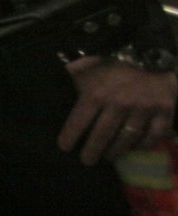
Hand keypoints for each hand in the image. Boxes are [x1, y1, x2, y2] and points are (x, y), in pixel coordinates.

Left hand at [58, 56, 176, 164]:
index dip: (70, 135)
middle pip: (102, 135)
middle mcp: (119, 103)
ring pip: (127, 139)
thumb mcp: (89, 66)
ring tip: (109, 157)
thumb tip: (50, 79)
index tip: (64, 147)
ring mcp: (143, 109)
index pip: (79, 120)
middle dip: (92, 150)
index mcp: (97, 93)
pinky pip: (153, 136)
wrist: (153, 54)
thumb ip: (73, 75)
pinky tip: (135, 149)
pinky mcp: (164, 111)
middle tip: (86, 161)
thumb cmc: (114, 63)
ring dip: (116, 151)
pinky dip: (144, 145)